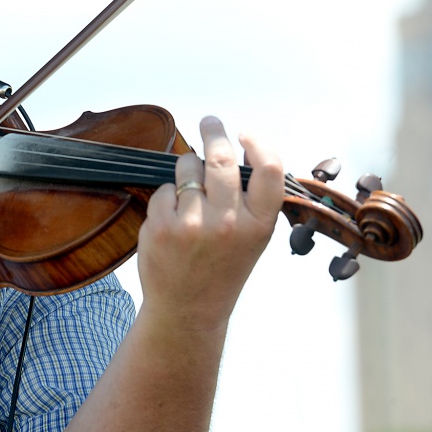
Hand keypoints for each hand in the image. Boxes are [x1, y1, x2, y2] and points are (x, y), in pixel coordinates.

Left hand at [136, 116, 283, 330]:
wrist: (188, 309)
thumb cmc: (222, 267)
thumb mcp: (253, 237)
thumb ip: (251, 199)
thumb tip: (239, 150)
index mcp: (259, 225)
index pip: (269, 169)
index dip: (259, 144)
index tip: (246, 133)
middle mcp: (229, 223)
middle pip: (221, 157)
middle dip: (214, 132)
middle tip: (210, 122)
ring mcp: (193, 224)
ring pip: (187, 167)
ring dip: (187, 169)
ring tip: (191, 193)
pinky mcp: (162, 226)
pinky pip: (164, 189)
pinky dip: (168, 197)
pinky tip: (173, 219)